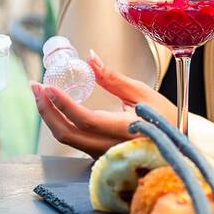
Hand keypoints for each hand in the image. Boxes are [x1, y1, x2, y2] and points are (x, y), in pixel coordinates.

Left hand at [30, 49, 176, 158]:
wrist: (177, 146)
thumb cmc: (164, 118)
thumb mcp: (141, 93)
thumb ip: (112, 78)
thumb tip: (90, 57)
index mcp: (123, 131)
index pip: (85, 119)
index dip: (63, 103)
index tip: (48, 86)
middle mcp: (109, 147)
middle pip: (66, 133)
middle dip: (46, 110)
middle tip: (36, 86)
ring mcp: (102, 155)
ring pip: (67, 139)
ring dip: (50, 116)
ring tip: (42, 94)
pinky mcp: (99, 155)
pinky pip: (74, 140)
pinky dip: (61, 122)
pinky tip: (56, 107)